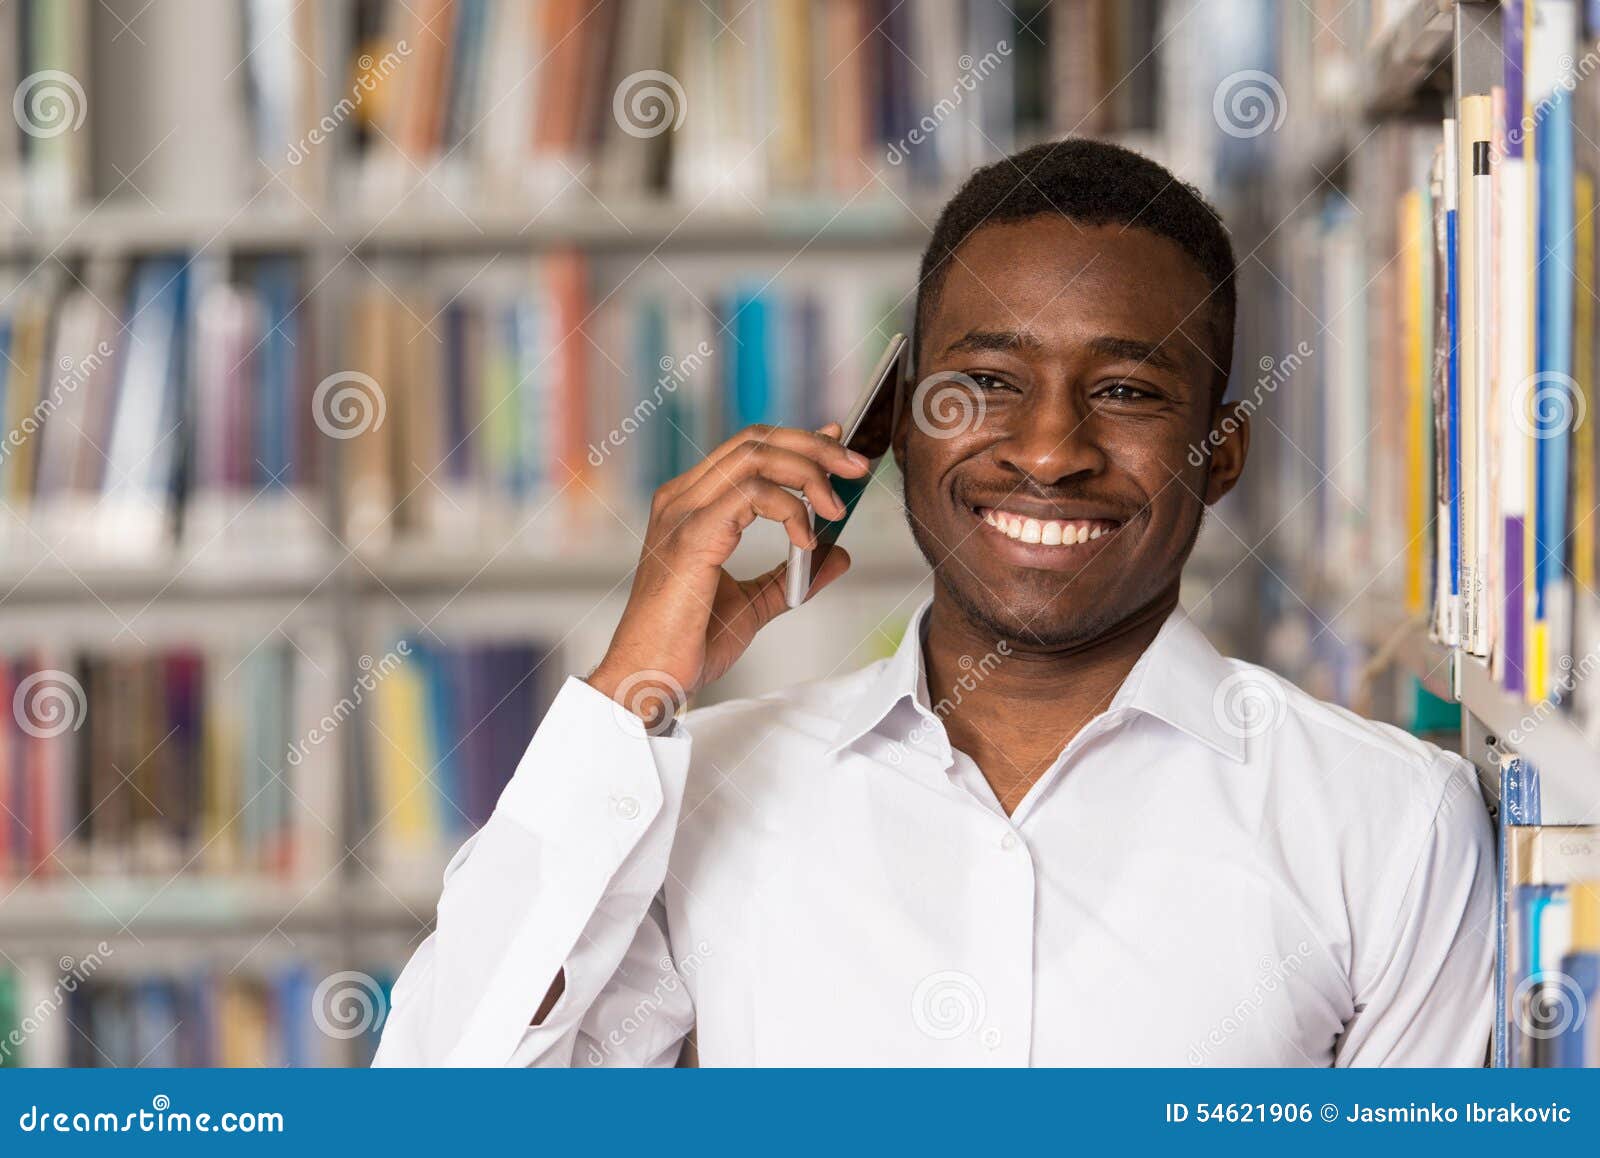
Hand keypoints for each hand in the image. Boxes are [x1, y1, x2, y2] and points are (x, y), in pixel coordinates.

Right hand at [587, 423, 868, 729]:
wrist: (651, 677)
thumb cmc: (686, 643)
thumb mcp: (752, 604)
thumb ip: (790, 575)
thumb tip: (836, 555)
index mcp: (689, 506)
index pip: (747, 449)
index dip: (798, 441)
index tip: (839, 451)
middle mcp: (682, 499)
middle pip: (755, 440)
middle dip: (815, 447)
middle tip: (855, 468)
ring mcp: (683, 514)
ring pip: (755, 457)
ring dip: (808, 473)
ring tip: (836, 508)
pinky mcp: (692, 537)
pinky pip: (751, 495)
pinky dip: (790, 509)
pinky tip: (805, 539)